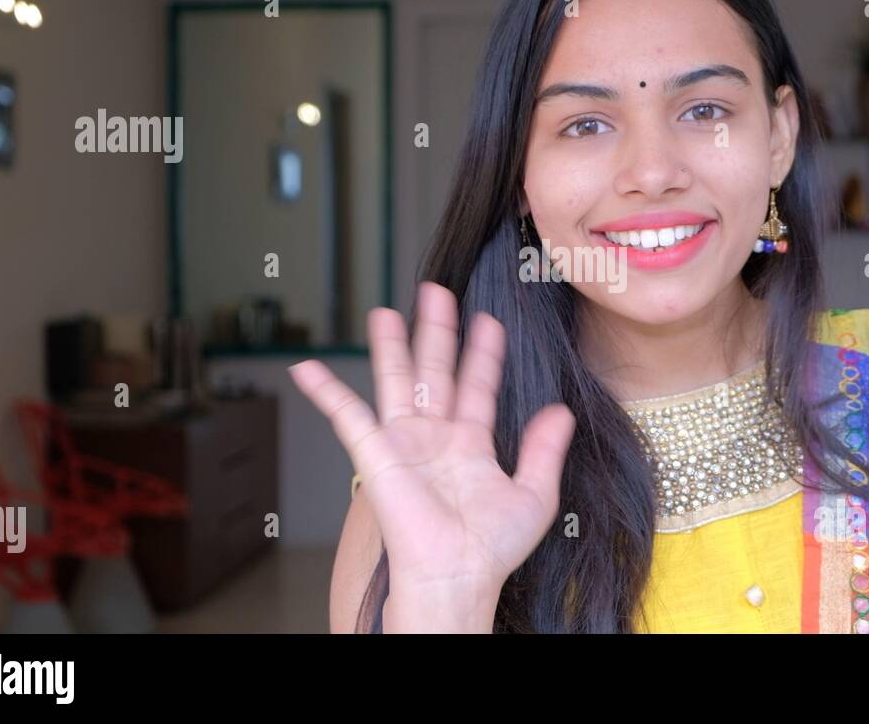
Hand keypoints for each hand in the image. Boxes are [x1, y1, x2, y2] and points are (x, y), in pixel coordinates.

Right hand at [289, 282, 574, 607]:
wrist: (457, 575)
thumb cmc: (491, 549)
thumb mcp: (534, 494)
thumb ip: (544, 450)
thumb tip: (562, 411)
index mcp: (471, 445)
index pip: (477, 386)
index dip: (483, 353)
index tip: (490, 321)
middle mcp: (436, 439)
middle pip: (435, 371)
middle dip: (437, 331)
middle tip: (437, 292)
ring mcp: (404, 444)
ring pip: (397, 381)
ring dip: (391, 346)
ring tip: (385, 311)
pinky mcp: (377, 455)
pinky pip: (347, 416)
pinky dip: (325, 392)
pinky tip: (307, 368)